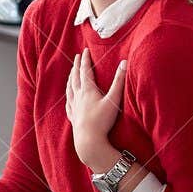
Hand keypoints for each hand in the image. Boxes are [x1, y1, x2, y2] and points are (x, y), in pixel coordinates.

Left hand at [65, 50, 126, 168]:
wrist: (89, 141)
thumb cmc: (102, 121)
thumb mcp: (113, 100)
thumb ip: (119, 81)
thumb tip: (124, 62)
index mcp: (88, 90)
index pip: (85, 71)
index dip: (85, 60)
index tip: (85, 51)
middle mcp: (78, 96)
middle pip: (75, 77)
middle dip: (76, 66)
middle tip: (76, 57)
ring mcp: (74, 107)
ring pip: (70, 89)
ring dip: (70, 78)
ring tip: (71, 73)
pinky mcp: (73, 117)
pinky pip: (68, 103)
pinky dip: (68, 96)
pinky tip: (68, 97)